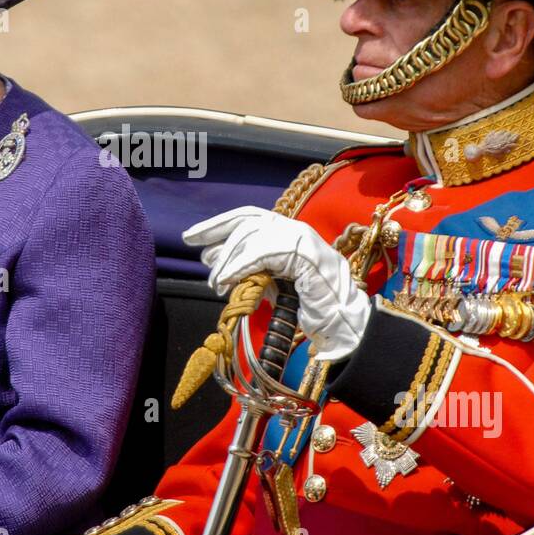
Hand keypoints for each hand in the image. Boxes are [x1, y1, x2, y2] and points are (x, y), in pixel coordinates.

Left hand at [183, 205, 369, 361]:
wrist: (342, 317)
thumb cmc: (308, 303)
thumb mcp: (272, 282)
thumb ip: (250, 270)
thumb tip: (218, 266)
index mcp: (286, 231)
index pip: (246, 217)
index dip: (217, 224)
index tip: (191, 236)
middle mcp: (293, 228)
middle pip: (246, 222)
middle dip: (216, 234)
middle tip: (199, 255)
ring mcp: (300, 237)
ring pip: (252, 237)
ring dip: (228, 260)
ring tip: (216, 282)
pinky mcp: (302, 251)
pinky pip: (262, 253)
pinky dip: (240, 266)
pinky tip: (227, 280)